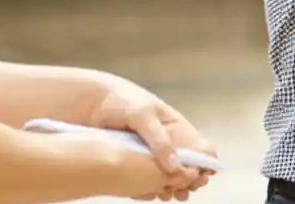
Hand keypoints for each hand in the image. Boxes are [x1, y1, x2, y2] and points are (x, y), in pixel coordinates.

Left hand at [86, 79, 216, 200]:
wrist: (88, 102)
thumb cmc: (121, 100)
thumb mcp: (142, 115)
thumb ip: (159, 140)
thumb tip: (176, 166)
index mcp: (178, 130)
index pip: (203, 151)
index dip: (205, 166)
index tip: (197, 178)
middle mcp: (168, 144)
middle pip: (188, 169)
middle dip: (188, 182)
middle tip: (181, 191)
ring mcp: (150, 156)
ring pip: (168, 179)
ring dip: (170, 189)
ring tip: (166, 194)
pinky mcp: (133, 165)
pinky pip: (146, 182)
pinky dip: (148, 190)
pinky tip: (146, 192)